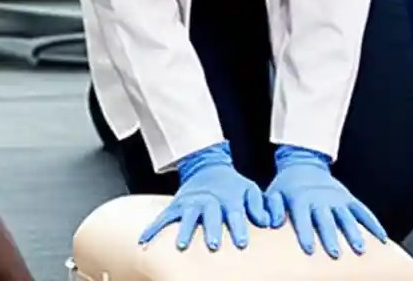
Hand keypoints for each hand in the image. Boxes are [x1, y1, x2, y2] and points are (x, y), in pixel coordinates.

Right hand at [138, 141, 271, 250]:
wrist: (208, 167)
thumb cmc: (232, 185)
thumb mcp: (250, 189)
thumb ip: (259, 205)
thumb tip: (269, 222)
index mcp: (230, 198)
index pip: (236, 215)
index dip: (239, 228)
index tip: (242, 243)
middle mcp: (210, 201)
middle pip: (211, 216)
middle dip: (212, 230)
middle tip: (213, 245)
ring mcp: (191, 202)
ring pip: (187, 217)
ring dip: (184, 231)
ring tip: (181, 246)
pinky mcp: (176, 205)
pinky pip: (162, 218)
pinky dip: (152, 229)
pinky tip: (143, 242)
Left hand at [264, 145, 388, 257]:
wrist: (304, 165)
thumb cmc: (286, 186)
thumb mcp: (273, 193)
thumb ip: (273, 208)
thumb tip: (273, 223)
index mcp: (300, 199)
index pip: (302, 218)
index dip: (305, 233)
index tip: (309, 249)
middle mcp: (321, 199)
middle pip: (326, 220)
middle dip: (331, 237)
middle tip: (335, 254)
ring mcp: (337, 199)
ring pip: (347, 217)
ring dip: (354, 233)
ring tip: (360, 249)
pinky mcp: (349, 199)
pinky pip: (363, 212)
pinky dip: (372, 224)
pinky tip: (380, 239)